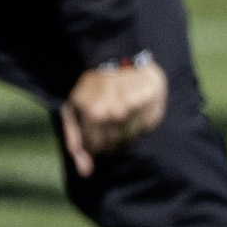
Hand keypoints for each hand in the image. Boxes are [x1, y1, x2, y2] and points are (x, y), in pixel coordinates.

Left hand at [57, 53, 166, 176]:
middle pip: (116, 144)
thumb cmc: (90, 83)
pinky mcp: (155, 101)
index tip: (95, 129)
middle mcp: (117, 113)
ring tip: (120, 111)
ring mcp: (137, 108)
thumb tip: (86, 172)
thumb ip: (75, 140)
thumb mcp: (72, 107)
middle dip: (110, 136)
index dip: (95, 142)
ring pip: (134, 135)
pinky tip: (135, 107)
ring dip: (126, 128)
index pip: (97, 148)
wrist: (114, 53)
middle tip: (108, 119)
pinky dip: (142, 120)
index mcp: (94, 115)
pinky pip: (150, 125)